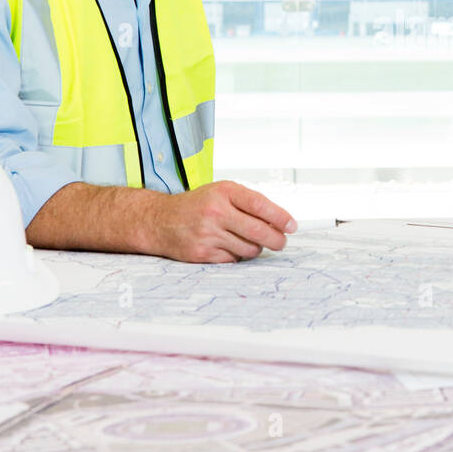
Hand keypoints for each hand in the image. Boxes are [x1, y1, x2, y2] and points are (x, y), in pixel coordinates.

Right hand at [151, 181, 296, 262]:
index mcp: (224, 192)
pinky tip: (229, 247)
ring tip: (248, 241)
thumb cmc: (197, 206)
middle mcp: (215, 211)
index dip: (280, 217)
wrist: (160, 220)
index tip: (292, 226)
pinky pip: (233, 259)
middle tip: (282, 242)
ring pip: (248, 248)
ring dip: (255, 248)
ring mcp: (208, 234)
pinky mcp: (202, 253)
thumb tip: (280, 222)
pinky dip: (237, 255)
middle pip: (258, 231)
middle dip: (276, 240)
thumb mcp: (221, 193)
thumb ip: (248, 204)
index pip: (260, 205)